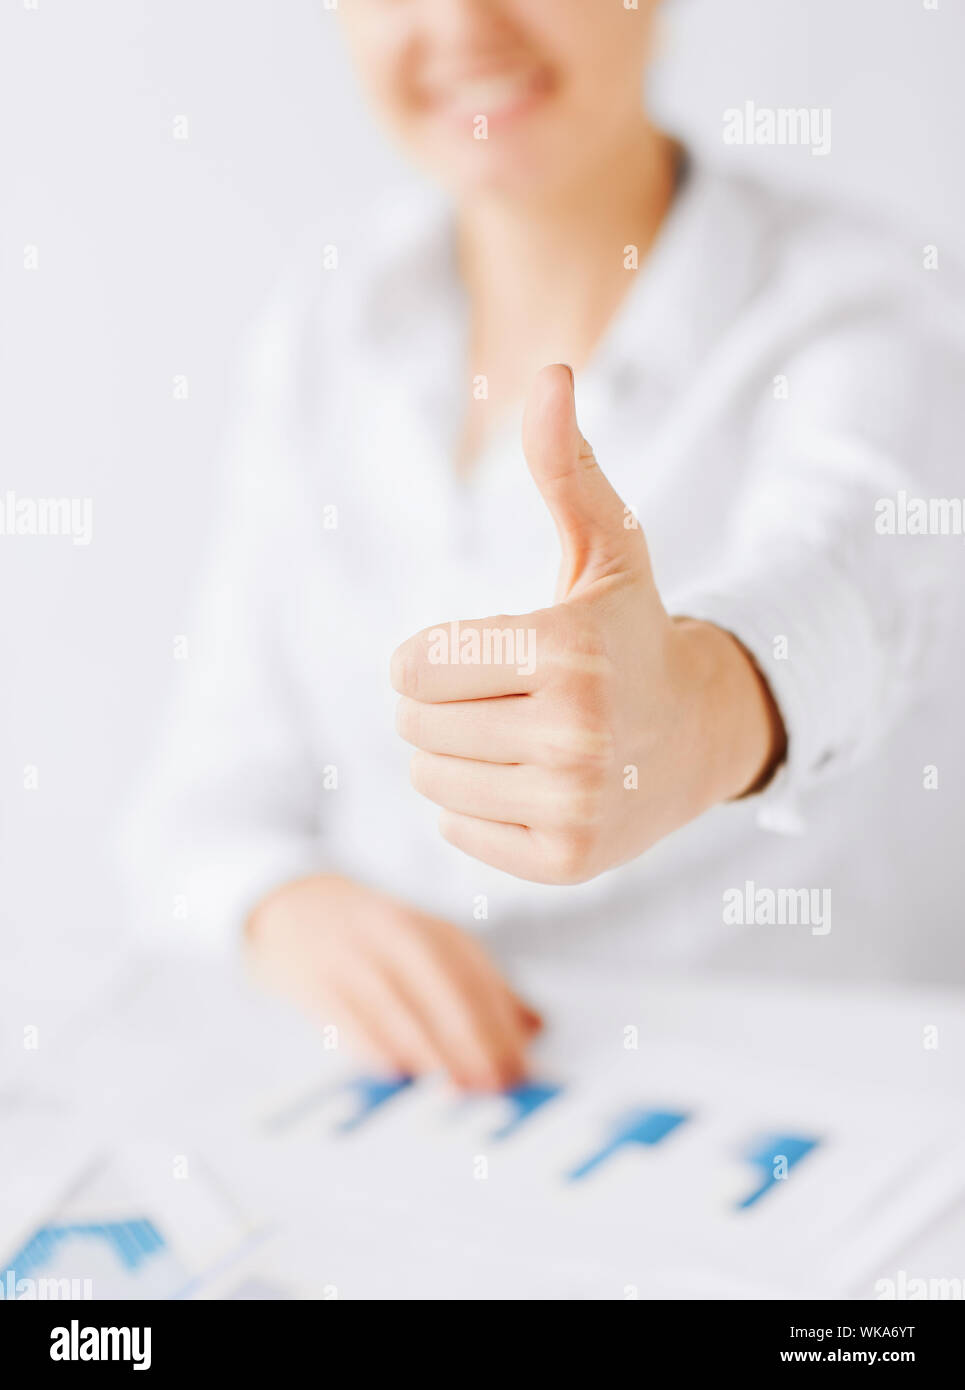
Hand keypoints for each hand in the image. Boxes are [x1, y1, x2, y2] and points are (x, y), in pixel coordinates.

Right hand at [246, 875, 541, 1089]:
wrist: (294, 907)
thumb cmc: (374, 940)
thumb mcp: (431, 947)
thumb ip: (481, 986)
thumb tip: (535, 1029)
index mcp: (434, 930)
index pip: (477, 976)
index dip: (502, 1023)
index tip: (521, 1066)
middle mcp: (399, 935)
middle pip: (446, 987)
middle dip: (475, 1039)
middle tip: (495, 1083)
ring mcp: (356, 955)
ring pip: (402, 1005)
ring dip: (432, 1052)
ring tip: (457, 1089)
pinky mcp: (317, 979)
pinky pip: (351, 1016)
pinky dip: (375, 1045)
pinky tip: (398, 1073)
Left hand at [392, 364, 784, 884]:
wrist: (698, 734)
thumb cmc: (631, 631)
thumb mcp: (607, 546)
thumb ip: (564, 467)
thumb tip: (550, 372)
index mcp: (568, 651)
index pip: (414, 665)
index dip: (432, 656)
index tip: (483, 652)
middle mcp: (574, 734)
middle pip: (413, 724)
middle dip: (439, 704)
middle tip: (501, 696)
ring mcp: (571, 805)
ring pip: (428, 778)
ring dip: (452, 754)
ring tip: (512, 736)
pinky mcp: (563, 860)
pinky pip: (454, 830)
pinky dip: (472, 805)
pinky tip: (527, 782)